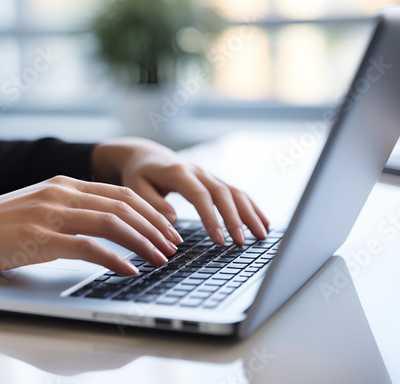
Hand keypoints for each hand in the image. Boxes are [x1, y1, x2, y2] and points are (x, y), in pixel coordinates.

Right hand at [0, 176, 181, 290]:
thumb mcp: (34, 209)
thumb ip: (66, 211)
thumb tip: (101, 227)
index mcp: (61, 184)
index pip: (120, 193)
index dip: (150, 212)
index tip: (168, 230)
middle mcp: (60, 193)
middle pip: (124, 206)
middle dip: (155, 227)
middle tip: (173, 247)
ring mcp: (49, 214)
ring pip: (112, 223)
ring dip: (142, 243)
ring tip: (160, 259)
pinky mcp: (38, 238)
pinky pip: (88, 247)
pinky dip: (115, 259)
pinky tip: (129, 270)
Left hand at [90, 137, 269, 244]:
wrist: (147, 155)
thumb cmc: (140, 174)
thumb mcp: (135, 187)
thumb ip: (153, 204)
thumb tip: (172, 221)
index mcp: (179, 173)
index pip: (200, 195)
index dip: (211, 217)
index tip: (219, 239)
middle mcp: (199, 172)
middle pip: (223, 194)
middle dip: (235, 219)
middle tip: (241, 243)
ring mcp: (210, 175)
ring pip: (236, 192)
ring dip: (250, 214)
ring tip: (261, 236)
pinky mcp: (215, 181)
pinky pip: (238, 193)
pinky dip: (252, 208)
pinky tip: (263, 223)